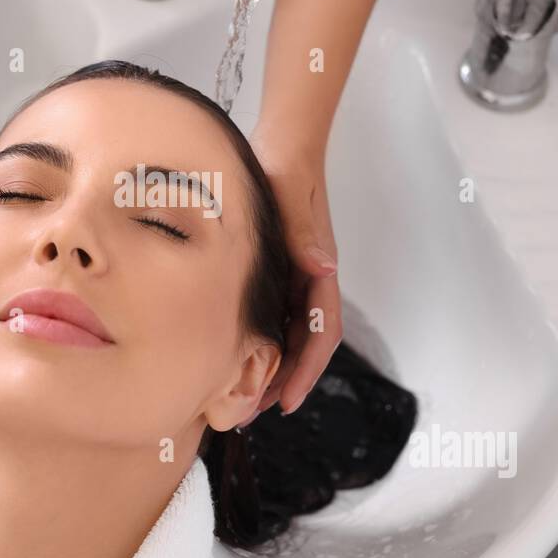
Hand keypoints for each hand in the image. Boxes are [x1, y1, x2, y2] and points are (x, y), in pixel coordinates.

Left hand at [245, 127, 341, 422]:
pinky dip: (259, 341)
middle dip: (282, 382)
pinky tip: (232, 354)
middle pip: (302, 344)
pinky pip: (272, 316)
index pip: (320, 333)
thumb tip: (325, 269)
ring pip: (286, 334)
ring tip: (239, 395)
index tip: (284, 402)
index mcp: (318, 271)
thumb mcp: (293, 202)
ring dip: (269, 367)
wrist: (284, 144)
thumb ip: (304, 236)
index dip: (305, 371)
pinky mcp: (277, 270)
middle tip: (248, 413)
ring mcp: (294, 277)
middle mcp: (310, 279)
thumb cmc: (288, 171)